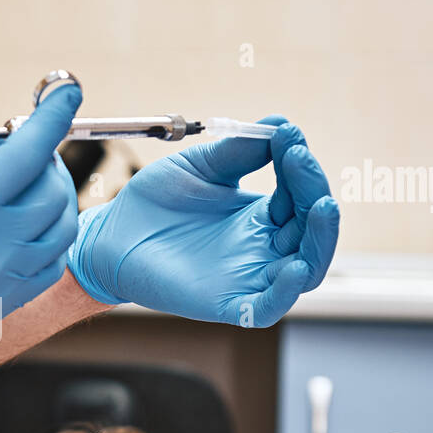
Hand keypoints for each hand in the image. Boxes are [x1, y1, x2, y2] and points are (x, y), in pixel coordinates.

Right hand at [0, 75, 80, 406]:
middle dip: (41, 154)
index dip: (50, 118)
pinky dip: (50, 236)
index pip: (26, 155)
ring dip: (51, 194)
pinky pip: (49, 266)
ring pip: (59, 231)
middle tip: (3, 142)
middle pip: (51, 190)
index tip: (65, 92)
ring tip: (15, 178)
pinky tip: (20, 221)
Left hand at [66, 117, 338, 326]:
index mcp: (261, 217)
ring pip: (305, 271)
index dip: (300, 168)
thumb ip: (238, 152)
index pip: (301, 196)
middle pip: (312, 231)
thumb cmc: (154, 205)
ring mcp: (247, 277)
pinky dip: (285, 292)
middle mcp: (262, 248)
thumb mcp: (199, 167)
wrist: (110, 237)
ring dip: (321, 241)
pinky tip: (295, 268)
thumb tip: (280, 124)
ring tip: (321, 206)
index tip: (286, 136)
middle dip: (315, 193)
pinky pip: (267, 308)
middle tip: (300, 159)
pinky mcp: (226, 303)